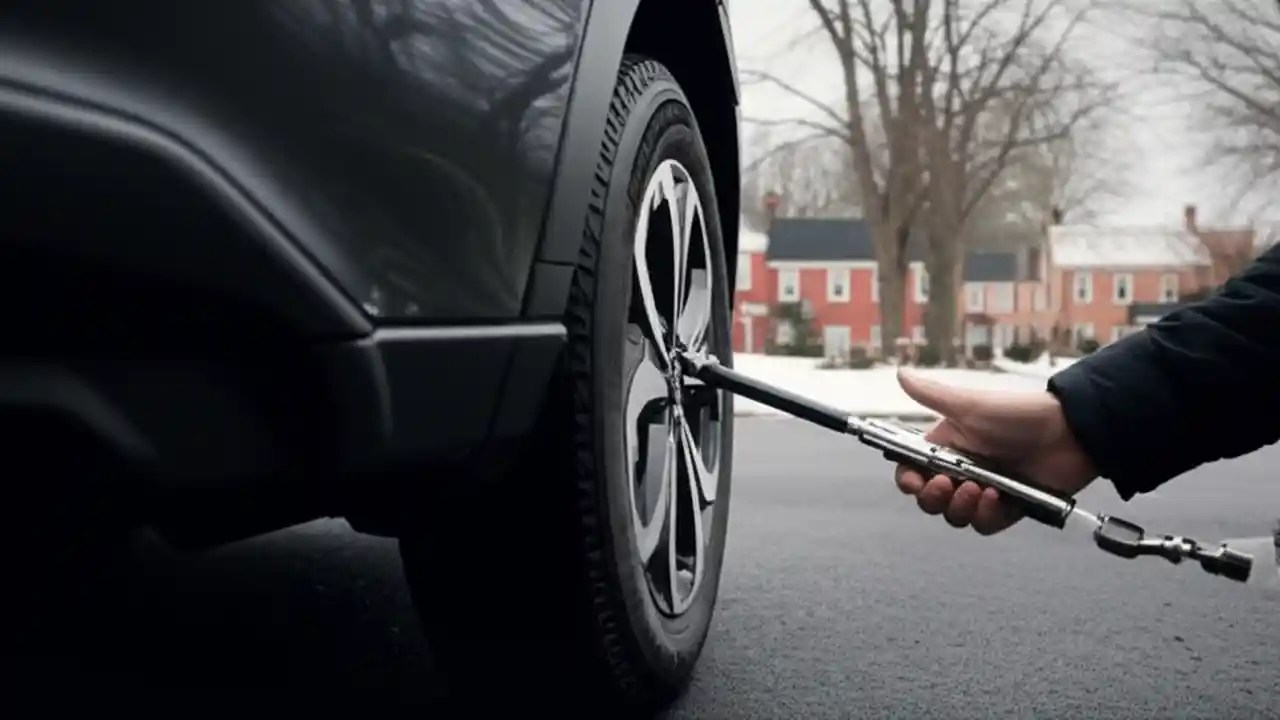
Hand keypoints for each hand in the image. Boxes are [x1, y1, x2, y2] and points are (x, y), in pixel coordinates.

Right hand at [894, 368, 1099, 534]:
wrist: (1069, 434)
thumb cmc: (1017, 415)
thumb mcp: (969, 405)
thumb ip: (932, 395)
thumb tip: (900, 374)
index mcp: (946, 448)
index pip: (913, 472)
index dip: (909, 481)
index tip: (915, 481)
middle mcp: (960, 472)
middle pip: (930, 500)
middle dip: (934, 498)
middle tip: (948, 484)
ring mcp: (983, 493)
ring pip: (954, 516)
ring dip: (960, 507)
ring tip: (978, 490)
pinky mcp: (1006, 509)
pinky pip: (984, 525)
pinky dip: (985, 516)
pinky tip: (998, 498)